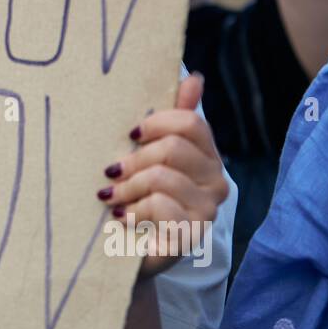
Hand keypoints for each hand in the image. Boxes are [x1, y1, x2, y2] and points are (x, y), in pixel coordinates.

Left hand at [97, 72, 228, 275]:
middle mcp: (216, 182)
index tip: (130, 134)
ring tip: (112, 198)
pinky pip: (161, 207)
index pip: (190, 123)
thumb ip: (174, 116)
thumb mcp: (150, 153)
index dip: (156, 123)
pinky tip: (122, 217)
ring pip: (162, 178)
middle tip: (111, 174)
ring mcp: (207, 211)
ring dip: (127, 188)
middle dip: (133, 160)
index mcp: (207, 156)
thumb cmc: (138, 195)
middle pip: (172, 149)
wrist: (128, 250)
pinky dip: (133, 211)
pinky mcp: (192, 236)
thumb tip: (195, 78)